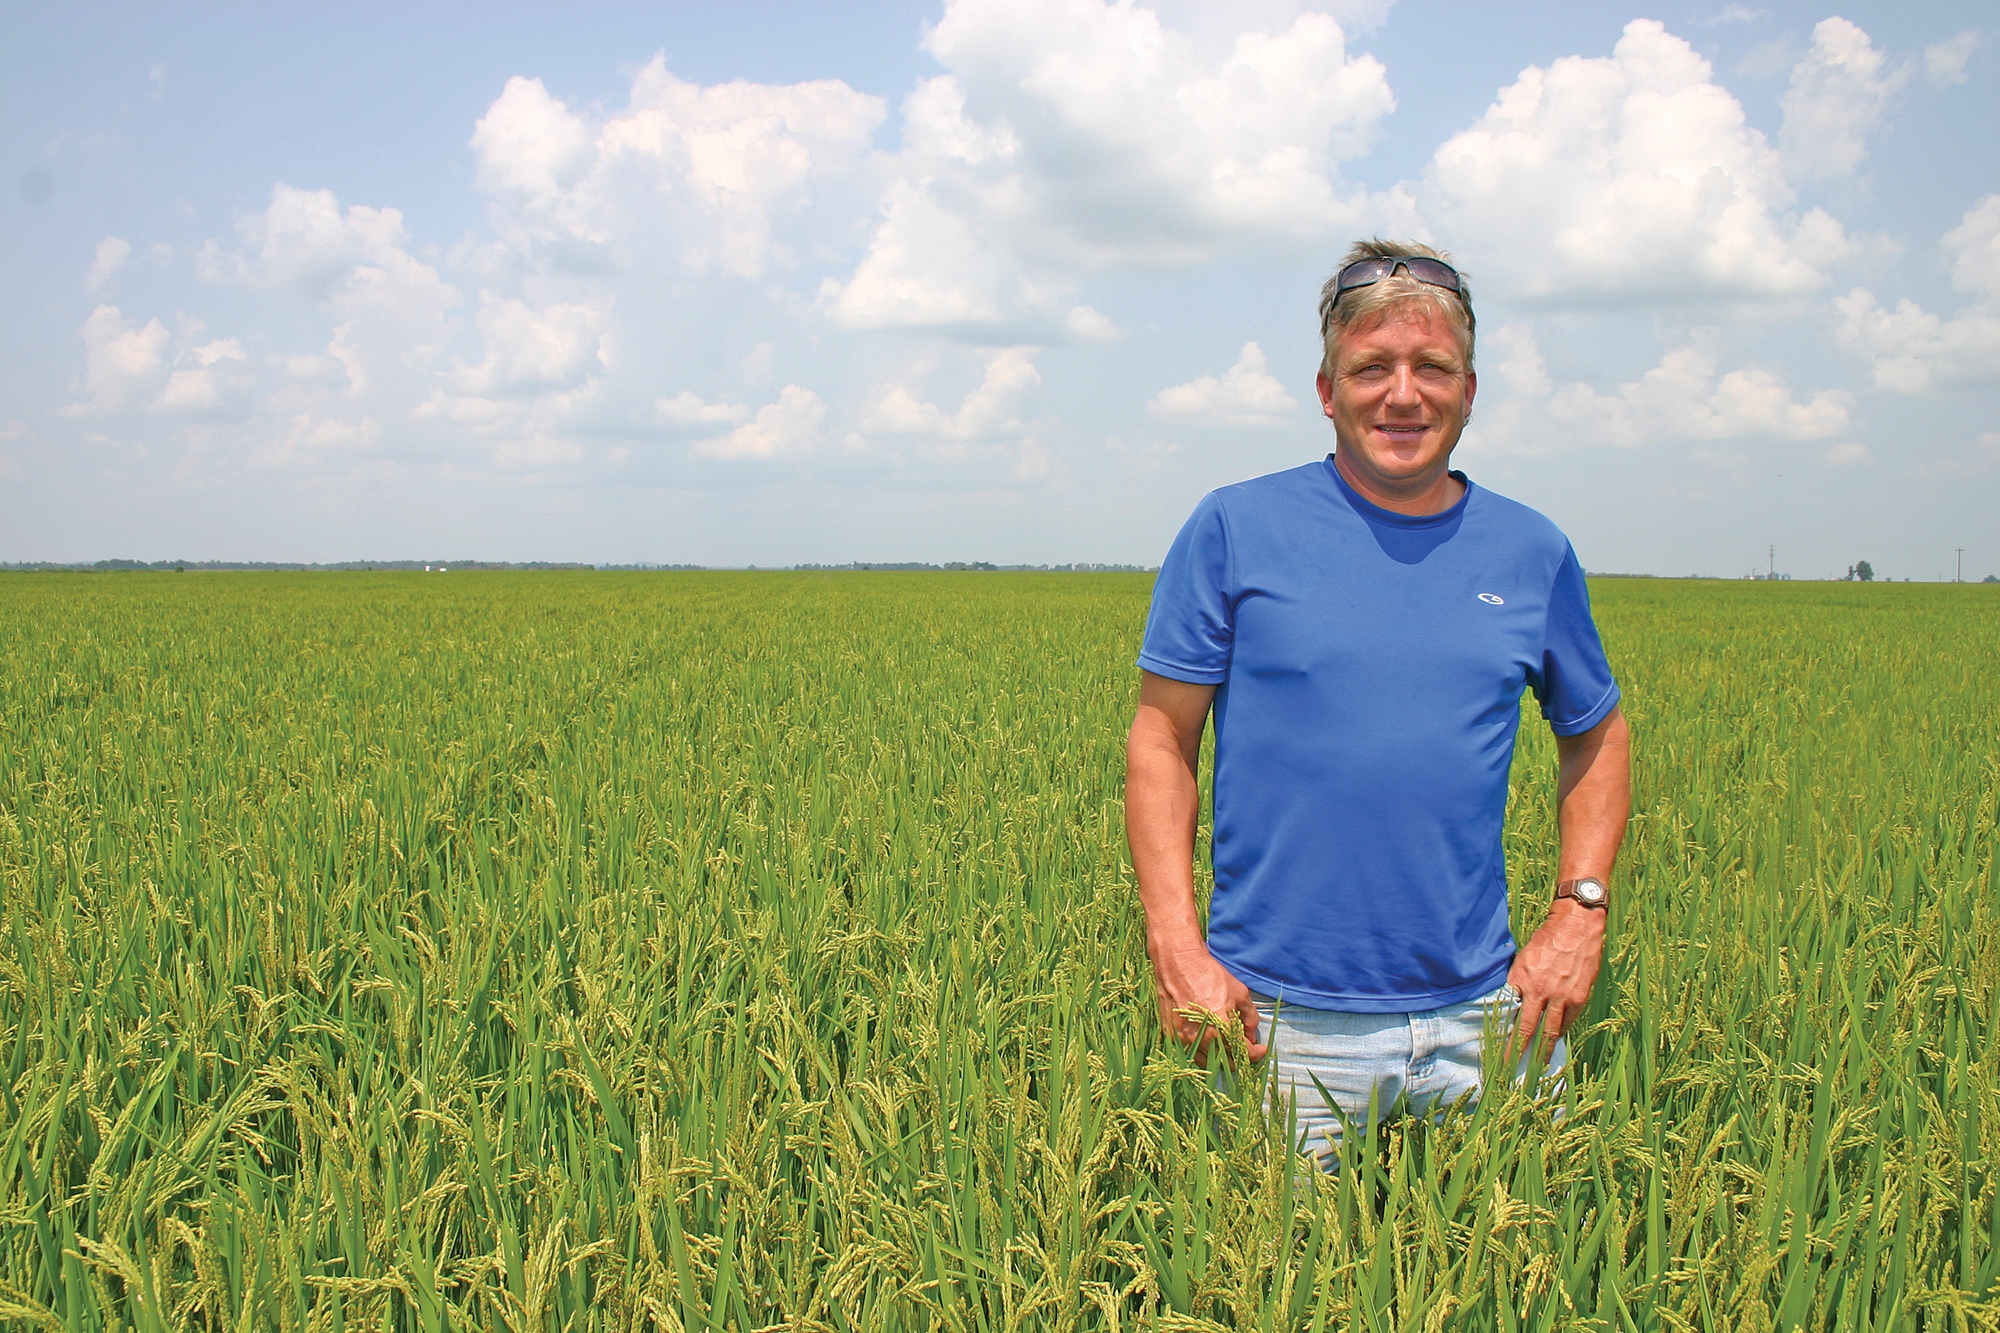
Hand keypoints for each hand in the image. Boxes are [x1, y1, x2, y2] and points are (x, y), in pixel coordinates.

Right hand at [1150, 935, 1267, 1062]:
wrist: (1179, 963)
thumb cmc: (1211, 975)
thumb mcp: (1240, 993)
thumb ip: (1250, 1018)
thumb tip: (1251, 1035)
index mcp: (1222, 1028)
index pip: (1244, 1053)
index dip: (1256, 1054)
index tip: (1261, 1049)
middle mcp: (1203, 1038)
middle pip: (1226, 1062)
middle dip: (1239, 1058)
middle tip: (1245, 1049)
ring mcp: (1184, 1039)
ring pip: (1206, 1062)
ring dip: (1220, 1058)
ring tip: (1227, 1048)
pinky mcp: (1171, 1035)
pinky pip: (1189, 1052)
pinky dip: (1201, 1052)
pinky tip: (1208, 1042)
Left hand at [1506, 900, 1605, 1058]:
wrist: (1576, 925)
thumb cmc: (1546, 938)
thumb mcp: (1523, 957)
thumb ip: (1517, 980)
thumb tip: (1509, 1000)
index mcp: (1521, 979)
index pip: (1508, 1012)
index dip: (1502, 1031)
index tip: (1495, 1047)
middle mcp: (1540, 990)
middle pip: (1527, 1028)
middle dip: (1517, 1050)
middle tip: (1510, 1068)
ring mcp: (1561, 996)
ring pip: (1550, 1031)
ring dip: (1542, 1050)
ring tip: (1537, 1066)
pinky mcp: (1579, 997)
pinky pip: (1568, 1022)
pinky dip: (1561, 1032)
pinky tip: (1555, 1041)